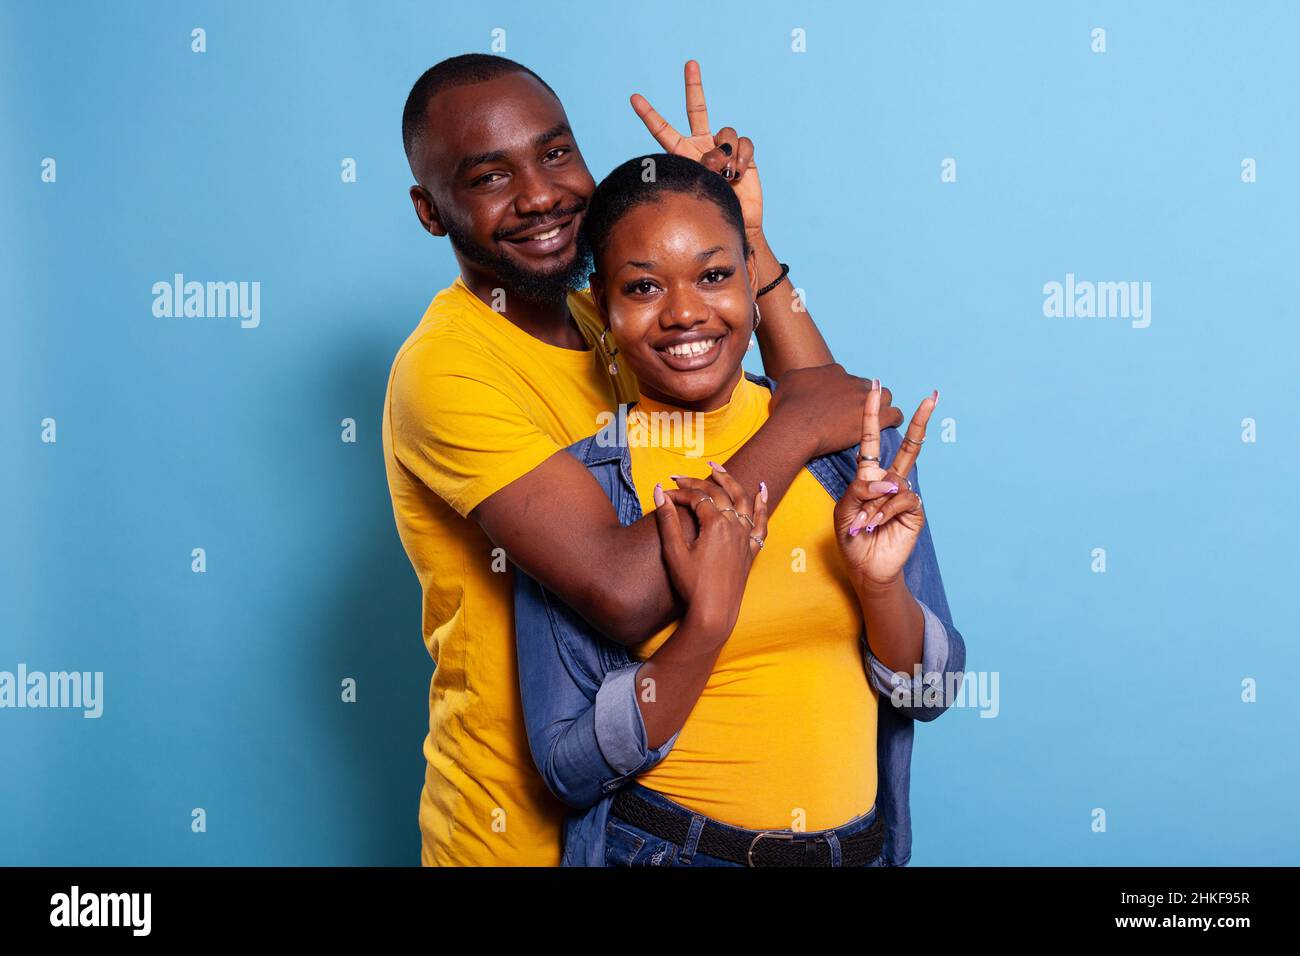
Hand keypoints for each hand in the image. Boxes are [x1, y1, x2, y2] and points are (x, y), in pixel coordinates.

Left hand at [631, 60, 762, 238]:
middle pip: (697, 109)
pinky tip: (739, 173)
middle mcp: (701, 144)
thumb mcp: (692, 190)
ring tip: (725, 176)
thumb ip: (701, 168)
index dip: (649, 115)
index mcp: (681, 153)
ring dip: (725, 155)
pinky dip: (742, 157)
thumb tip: (720, 155)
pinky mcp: (743, 152)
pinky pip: (743, 141)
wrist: (735, 222)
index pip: (662, 130)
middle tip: (690, 63)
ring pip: (725, 132)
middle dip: (694, 86)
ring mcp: (723, 147)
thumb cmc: (707, 213)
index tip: (634, 98)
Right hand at [651, 462, 769, 637]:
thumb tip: (660, 491)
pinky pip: (761, 522)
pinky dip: (761, 504)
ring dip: (731, 481)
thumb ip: (667, 519)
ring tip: (718, 469)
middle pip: (719, 493)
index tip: (664, 495)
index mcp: (716, 524)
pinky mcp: (750, 550)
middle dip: (698, 481)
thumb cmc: (692, 585)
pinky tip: (761, 490)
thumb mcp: (674, 551)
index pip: (697, 497)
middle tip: (681, 476)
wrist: (714, 612)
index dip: (679, 493)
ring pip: (742, 500)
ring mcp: (745, 537)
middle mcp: (734, 526)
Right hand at [770, 364, 903, 455]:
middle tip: (854, 414)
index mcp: (832, 372)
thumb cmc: (787, 408)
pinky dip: (893, 419)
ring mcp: (864, 398)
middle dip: (864, 398)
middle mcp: (851, 381)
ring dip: (882, 405)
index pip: (845, 378)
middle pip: (867, 387)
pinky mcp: (873, 417)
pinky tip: (889, 425)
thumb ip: (798, 378)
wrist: (796, 426)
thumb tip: (799, 382)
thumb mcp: (787, 382)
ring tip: (876, 418)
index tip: (837, 405)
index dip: (843, 392)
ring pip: (885, 396)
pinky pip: (894, 414)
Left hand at [834, 380, 937, 586]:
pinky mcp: (915, 511)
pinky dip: (885, 510)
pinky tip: (876, 524)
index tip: (875, 388)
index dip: (871, 414)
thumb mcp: (844, 509)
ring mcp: (904, 495)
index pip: (870, 440)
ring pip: (895, 482)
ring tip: (862, 523)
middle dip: (921, 421)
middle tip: (932, 396)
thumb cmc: (851, 536)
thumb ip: (860, 490)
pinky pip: (903, 499)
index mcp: (868, 475)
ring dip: (874, 503)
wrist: (865, 566)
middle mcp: (890, 481)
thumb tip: (889, 482)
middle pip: (908, 446)